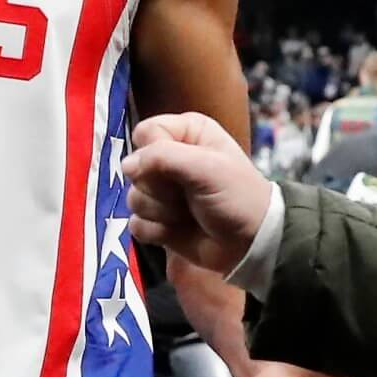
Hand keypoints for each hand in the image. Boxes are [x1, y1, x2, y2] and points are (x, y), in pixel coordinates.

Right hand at [125, 112, 275, 275]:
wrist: (251, 244)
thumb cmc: (236, 197)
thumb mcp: (205, 168)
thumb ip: (163, 157)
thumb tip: (125, 166)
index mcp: (185, 133)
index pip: (145, 132)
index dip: (154, 152)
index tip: (177, 168)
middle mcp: (170, 158)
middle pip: (135, 168)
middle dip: (160, 188)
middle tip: (188, 196)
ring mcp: (162, 191)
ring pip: (134, 198)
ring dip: (161, 211)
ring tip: (188, 214)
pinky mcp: (157, 220)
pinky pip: (136, 223)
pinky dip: (156, 231)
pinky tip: (177, 231)